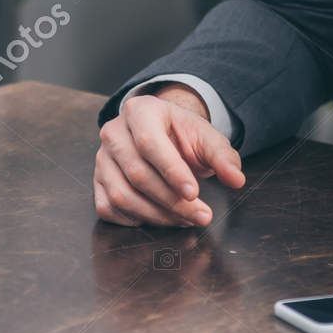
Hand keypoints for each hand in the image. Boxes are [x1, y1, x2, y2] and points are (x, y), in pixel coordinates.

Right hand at [94, 86, 244, 227]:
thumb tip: (235, 179)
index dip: (171, 171)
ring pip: (122, 195)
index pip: (150, 143)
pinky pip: (107, 208)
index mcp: (140, 111)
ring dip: (156, 216)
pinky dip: (132, 220)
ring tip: (185, 220)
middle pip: (137, 174)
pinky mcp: (97, 182)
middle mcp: (114, 133)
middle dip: (172, 201)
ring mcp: (102, 159)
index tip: (194, 193)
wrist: (162, 135)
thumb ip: (223, 156)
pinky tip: (158, 218)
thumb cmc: (183, 135)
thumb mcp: (206, 137)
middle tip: (201, 216)